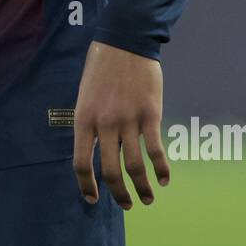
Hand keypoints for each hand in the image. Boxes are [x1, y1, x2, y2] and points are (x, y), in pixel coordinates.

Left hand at [72, 41, 169, 209]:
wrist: (125, 41)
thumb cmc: (102, 67)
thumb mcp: (85, 95)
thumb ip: (90, 123)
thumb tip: (98, 150)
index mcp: (83, 119)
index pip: (81, 163)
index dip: (87, 186)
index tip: (93, 199)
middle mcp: (105, 123)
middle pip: (110, 171)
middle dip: (118, 193)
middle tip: (126, 205)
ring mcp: (129, 120)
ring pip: (135, 165)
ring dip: (142, 188)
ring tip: (147, 199)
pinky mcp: (151, 114)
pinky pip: (156, 149)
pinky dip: (162, 168)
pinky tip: (164, 179)